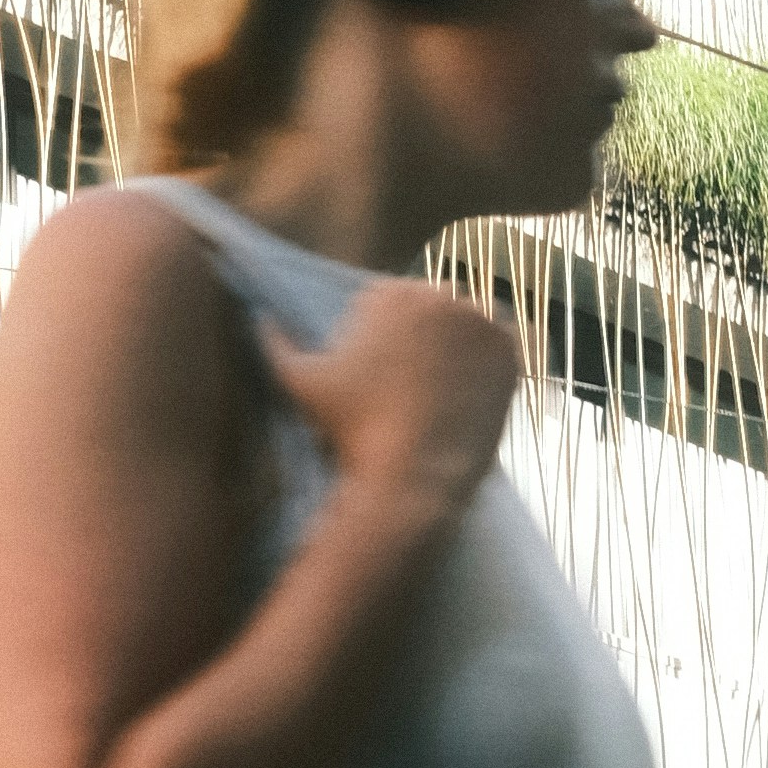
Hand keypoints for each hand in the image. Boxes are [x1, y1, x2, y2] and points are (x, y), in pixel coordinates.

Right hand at [272, 276, 518, 527]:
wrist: (411, 475)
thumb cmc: (351, 429)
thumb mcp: (300, 384)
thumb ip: (274, 343)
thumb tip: (258, 318)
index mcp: (389, 293)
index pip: (390, 301)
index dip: (385, 339)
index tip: (382, 373)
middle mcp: (438, 295)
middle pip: (431, 310)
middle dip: (422, 341)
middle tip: (412, 386)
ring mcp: (479, 321)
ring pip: (467, 323)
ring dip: (458, 345)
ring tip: (441, 388)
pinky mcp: (510, 350)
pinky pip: (503, 341)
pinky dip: (491, 359)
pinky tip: (471, 387)